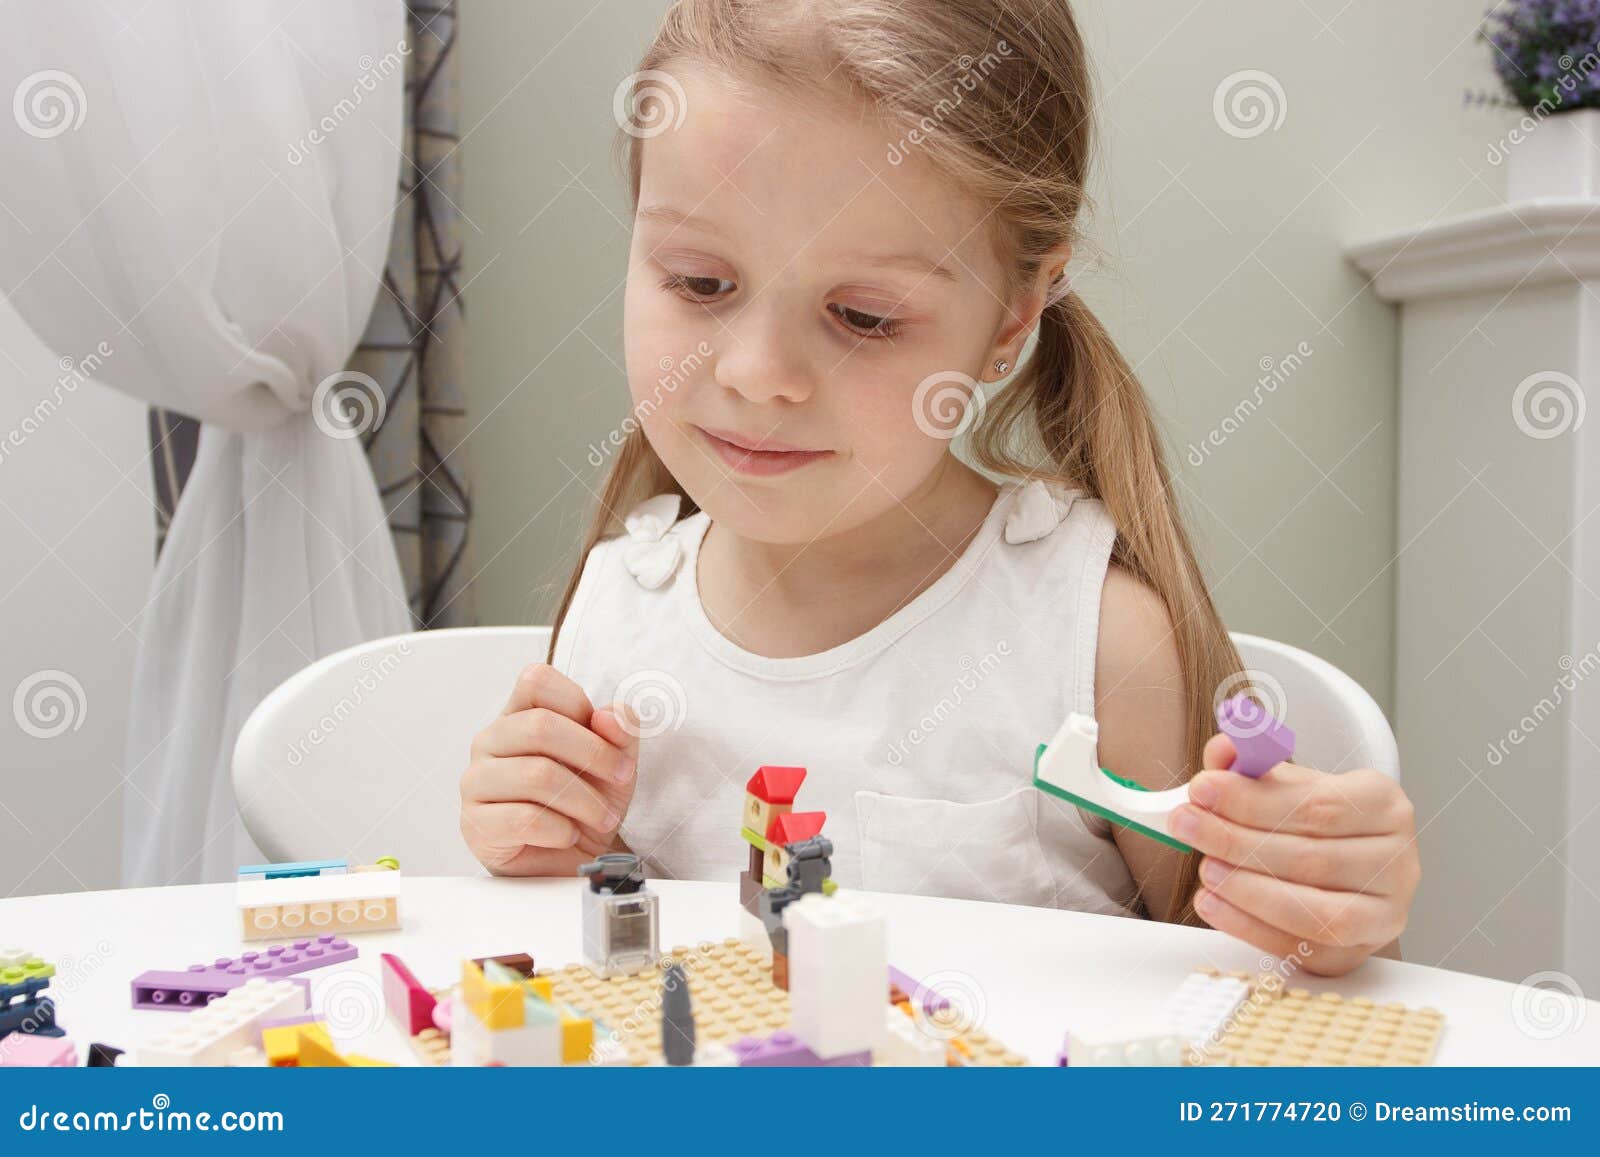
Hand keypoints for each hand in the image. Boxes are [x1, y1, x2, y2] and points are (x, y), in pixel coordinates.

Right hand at [460, 663, 639, 875]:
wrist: (574, 860)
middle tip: (621, 777)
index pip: (536, 680)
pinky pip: (524, 819)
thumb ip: (620, 730)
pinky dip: (561, 830)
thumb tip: (609, 716)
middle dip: (594, 754)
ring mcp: (477, 782)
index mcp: (519, 715)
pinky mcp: (476, 825)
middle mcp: (490, 742)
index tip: (608, 736)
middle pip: (540, 726)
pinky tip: (569, 835)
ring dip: (585, 800)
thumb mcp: (617, 760)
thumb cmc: (588, 802)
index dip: (579, 704)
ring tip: (601, 816)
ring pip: (536, 775)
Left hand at [1168, 735, 1419, 975]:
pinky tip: (1213, 903)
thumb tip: (1222, 751)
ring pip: (1315, 911)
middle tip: (1186, 824)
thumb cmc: (1309, 817)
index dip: (1253, 801)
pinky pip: (1302, 947)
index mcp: (1384, 805)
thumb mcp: (1281, 780)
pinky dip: (1250, 927)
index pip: (1318, 807)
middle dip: (1237, 842)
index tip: (1201, 789)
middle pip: (1312, 858)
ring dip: (1247, 890)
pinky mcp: (1356, 954)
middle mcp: (1397, 862)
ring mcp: (1384, 914)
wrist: (1339, 856)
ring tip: (1203, 868)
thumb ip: (1248, 764)